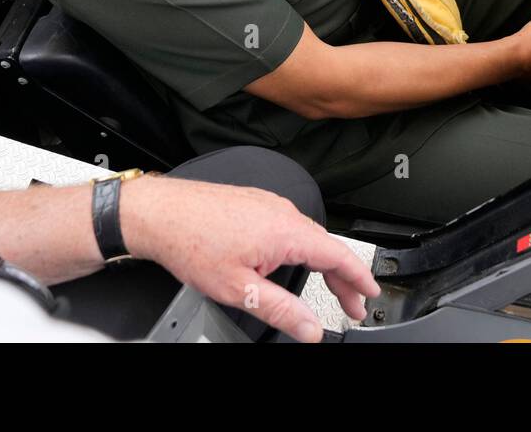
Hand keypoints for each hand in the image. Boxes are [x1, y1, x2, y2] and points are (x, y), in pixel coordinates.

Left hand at [121, 176, 379, 342]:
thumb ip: (281, 310)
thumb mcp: (239, 289)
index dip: (359, 277)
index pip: (337, 255)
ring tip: (327, 286)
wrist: (159, 213)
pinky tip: (294, 261)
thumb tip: (310, 328)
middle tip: (352, 304)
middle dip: (343, 277)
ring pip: (308, 235)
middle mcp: (282, 212)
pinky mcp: (255, 203)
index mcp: (286, 232)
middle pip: (326, 246)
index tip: (371, 293)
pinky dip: (302, 247)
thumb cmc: (191, 242)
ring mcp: (269, 204)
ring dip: (322, 262)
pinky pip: (290, 225)